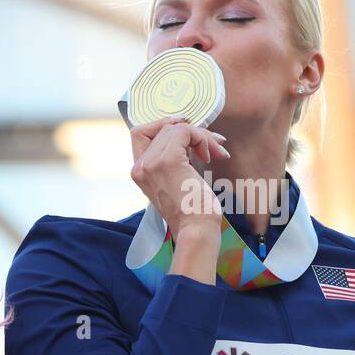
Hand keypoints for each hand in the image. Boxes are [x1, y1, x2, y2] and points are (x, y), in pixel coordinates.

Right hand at [128, 117, 228, 285]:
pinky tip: (210, 156)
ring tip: (215, 153)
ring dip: (201, 137)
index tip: (187, 131)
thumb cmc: (192, 211)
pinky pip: (185, 131)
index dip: (163, 125)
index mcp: (139, 171)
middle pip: (163, 128)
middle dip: (192, 133)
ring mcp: (151, 162)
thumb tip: (186, 130)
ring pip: (176, 129)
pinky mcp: (168, 160)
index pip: (140, 132)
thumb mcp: (176, 180)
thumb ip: (173, 157)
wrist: (196, 229)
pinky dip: (201, 138)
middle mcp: (140, 166)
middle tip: (213, 146)